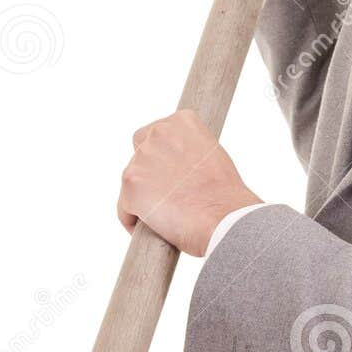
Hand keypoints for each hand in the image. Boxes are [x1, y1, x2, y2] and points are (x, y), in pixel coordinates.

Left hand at [117, 108, 262, 257]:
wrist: (225, 219)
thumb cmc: (228, 196)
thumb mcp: (214, 157)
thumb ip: (190, 152)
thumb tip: (176, 168)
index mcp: (182, 122)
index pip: (158, 132)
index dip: (164, 155)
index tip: (172, 172)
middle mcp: (158, 134)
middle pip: (139, 150)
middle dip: (148, 170)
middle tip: (166, 193)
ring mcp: (141, 160)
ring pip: (131, 181)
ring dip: (143, 197)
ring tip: (166, 216)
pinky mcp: (130, 187)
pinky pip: (124, 207)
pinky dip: (134, 219)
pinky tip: (151, 229)